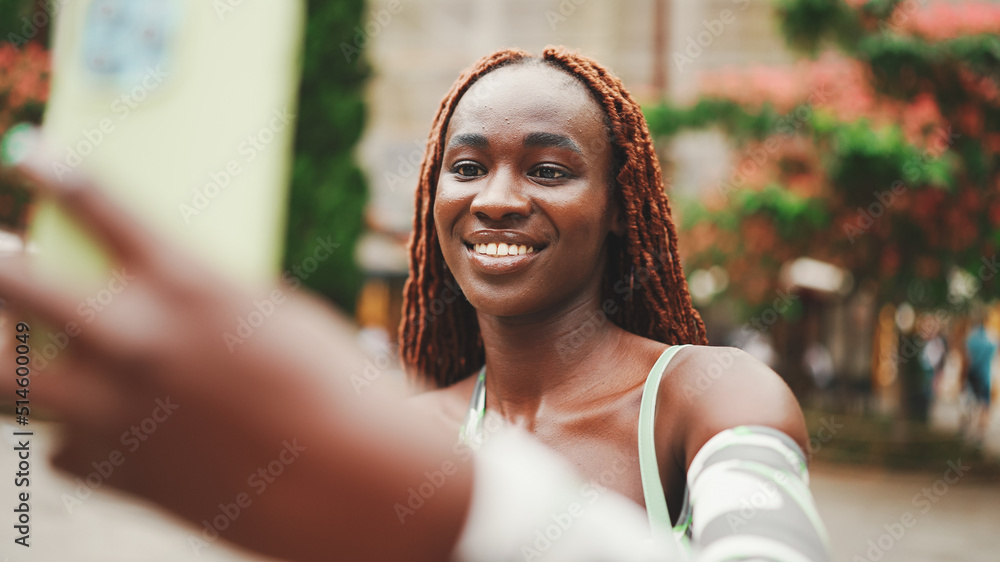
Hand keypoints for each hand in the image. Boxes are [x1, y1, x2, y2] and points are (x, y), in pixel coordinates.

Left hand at [0, 128, 471, 560]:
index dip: (57, 173)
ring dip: (8, 359)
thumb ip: (207, 303)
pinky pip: (63, 446)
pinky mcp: (113, 471)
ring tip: (14, 349)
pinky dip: (79, 436)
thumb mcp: (278, 320)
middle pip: (15, 287)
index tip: (29, 155)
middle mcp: (136, 340)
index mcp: (188, 285)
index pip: (102, 207)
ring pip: (5, 379)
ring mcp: (113, 408)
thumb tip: (158, 302)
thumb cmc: (333, 390)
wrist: (345, 486)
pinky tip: (111, 432)